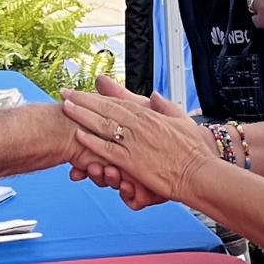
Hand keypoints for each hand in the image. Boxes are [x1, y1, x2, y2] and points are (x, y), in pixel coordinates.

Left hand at [61, 75, 213, 204]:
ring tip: (65, 107)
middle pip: (105, 109)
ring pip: (103, 125)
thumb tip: (154, 95)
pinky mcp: (132, 161)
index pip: (118, 102)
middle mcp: (140, 126)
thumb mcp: (182, 121)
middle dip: (83, 100)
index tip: (83, 90)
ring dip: (82, 115)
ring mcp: (135, 143)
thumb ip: (165, 107)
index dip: (98, 95)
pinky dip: (92, 142)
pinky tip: (78, 135)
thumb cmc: (193, 151)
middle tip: (64, 92)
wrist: (198, 173)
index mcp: (149, 116)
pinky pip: (108, 149)